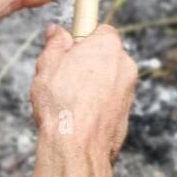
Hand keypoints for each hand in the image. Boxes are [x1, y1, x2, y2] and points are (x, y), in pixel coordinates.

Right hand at [31, 24, 136, 165]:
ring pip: (107, 80)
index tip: (69, 48)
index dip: (82, 38)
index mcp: (108, 46)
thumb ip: (55, 43)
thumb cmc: (62, 102)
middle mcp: (125, 66)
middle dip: (86, 63)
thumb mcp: (48, 64)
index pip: (100, 30)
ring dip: (90, 85)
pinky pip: (109, 102)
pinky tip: (77, 115)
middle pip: (104, 56)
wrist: (76, 147)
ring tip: (66, 99)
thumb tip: (56, 31)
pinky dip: (96, 105)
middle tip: (62, 76)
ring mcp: (128, 91)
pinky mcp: (126, 114)